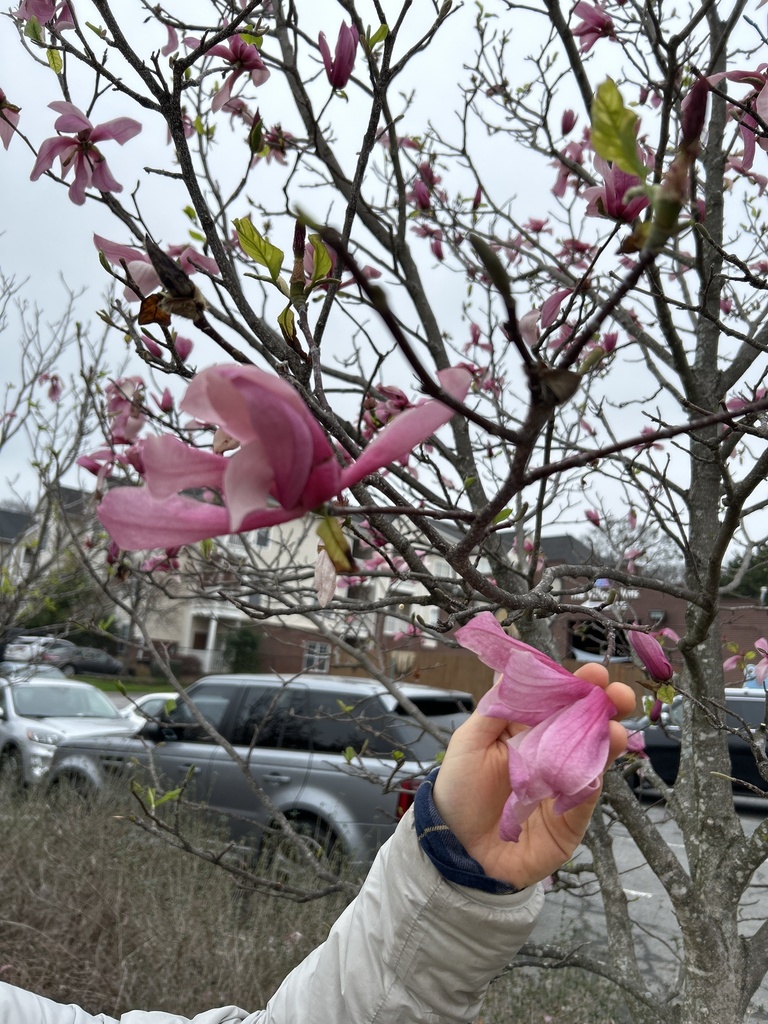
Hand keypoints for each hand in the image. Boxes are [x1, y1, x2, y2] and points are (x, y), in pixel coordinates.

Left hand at [432, 664, 635, 888]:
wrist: (457, 850)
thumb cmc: (458, 791)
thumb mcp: (469, 742)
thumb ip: (496, 708)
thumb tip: (513, 667)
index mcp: (525, 730)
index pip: (557, 701)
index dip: (575, 686)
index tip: (593, 674)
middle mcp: (549, 753)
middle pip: (584, 725)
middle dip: (606, 707)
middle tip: (620, 695)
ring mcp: (563, 784)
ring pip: (594, 757)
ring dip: (609, 740)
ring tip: (616, 728)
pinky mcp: (572, 817)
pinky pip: (587, 795)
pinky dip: (595, 778)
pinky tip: (601, 764)